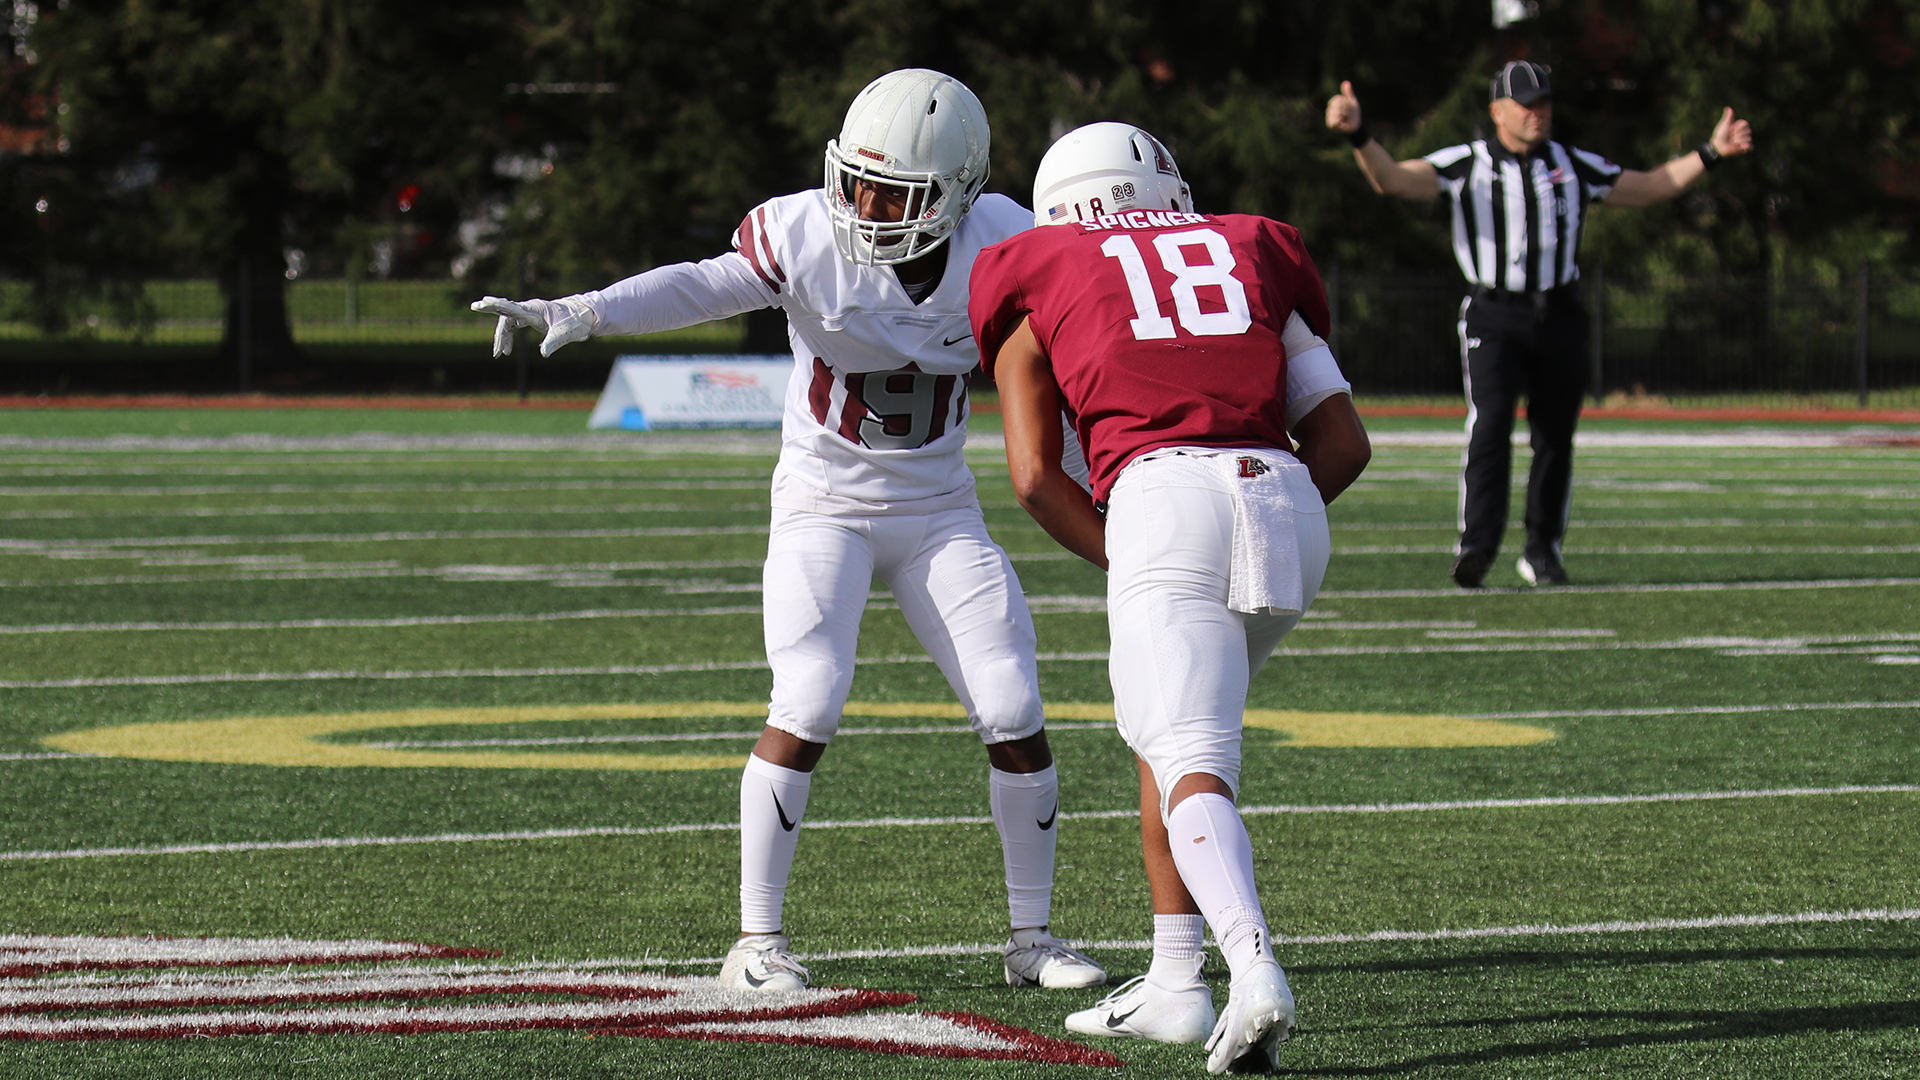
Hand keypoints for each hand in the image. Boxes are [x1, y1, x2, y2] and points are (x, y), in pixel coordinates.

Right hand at [469, 296, 597, 357]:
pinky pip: (513, 326)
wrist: (583, 317)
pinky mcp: (531, 319)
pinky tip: (506, 350)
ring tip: (499, 354)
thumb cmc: (574, 323)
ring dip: (501, 336)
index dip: (497, 305)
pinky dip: (508, 337)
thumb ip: (553, 342)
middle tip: (474, 306)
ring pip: (508, 322)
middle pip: (505, 310)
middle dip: (490, 308)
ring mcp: (529, 313)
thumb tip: (544, 353)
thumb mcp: (565, 334)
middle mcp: (530, 309)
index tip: (484, 302)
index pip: (512, 307)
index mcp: (535, 309)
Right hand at [1325, 80, 1363, 132]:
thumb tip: (1346, 82)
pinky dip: (1340, 121)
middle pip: (1338, 105)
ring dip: (1345, 115)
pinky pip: (1335, 120)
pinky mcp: (1330, 124)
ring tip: (1346, 118)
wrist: (1356, 125)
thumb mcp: (1352, 101)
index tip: (1350, 107)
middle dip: (1347, 109)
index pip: (1339, 98)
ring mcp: (1329, 116)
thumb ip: (1349, 93)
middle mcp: (1330, 108)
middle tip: (1349, 114)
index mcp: (1334, 102)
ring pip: (1338, 112)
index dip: (1346, 103)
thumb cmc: (1353, 113)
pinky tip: (1343, 122)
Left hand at [1710, 106, 1752, 157]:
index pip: (1746, 123)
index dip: (1738, 127)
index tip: (1731, 129)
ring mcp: (1745, 141)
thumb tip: (1728, 108)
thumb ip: (1728, 116)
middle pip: (1748, 131)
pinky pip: (1751, 146)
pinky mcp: (1745, 149)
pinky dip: (1744, 147)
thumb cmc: (1720, 135)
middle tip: (1731, 137)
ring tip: (1732, 143)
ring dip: (1739, 141)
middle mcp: (1743, 133)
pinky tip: (1738, 147)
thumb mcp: (1725, 124)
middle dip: (1738, 134)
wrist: (1718, 146)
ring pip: (1749, 138)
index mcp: (1740, 127)